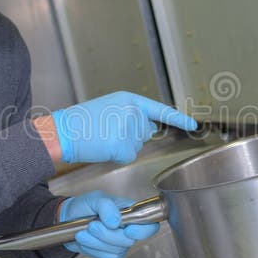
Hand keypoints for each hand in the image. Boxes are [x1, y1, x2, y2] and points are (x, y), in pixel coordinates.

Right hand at [51, 91, 197, 163]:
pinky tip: (103, 148)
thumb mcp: (110, 107)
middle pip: (145, 133)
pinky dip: (116, 157)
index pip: (160, 110)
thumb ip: (131, 114)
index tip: (193, 125)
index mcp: (129, 100)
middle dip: (130, 137)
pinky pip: (128, 157)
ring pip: (136, 147)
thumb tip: (148, 128)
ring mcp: (129, 129)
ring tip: (102, 138)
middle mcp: (133, 112)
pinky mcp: (123, 146)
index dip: (178, 119)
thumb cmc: (82, 121)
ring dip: (122, 147)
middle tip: (106, 132)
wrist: (64, 130)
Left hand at [59, 191, 158, 257]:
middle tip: (92, 225)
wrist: (69, 219)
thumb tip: (116, 221)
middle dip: (108, 235)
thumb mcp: (94, 199)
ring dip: (96, 242)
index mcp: (131, 212)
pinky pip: (107, 257)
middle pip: (129, 240)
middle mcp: (129, 229)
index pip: (150, 225)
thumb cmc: (85, 206)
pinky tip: (86, 240)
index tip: (127, 229)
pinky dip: (93, 249)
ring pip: (117, 250)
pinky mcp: (111, 254)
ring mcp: (121, 243)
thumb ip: (106, 206)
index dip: (142, 230)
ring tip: (83, 230)